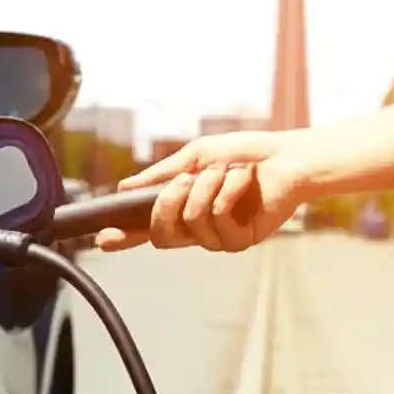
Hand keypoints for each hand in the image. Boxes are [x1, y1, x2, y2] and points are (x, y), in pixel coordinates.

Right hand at [94, 131, 307, 252]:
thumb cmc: (245, 154)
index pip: (147, 228)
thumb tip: (125, 187)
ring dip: (206, 189)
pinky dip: (228, 194)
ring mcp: (219, 237)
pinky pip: (219, 223)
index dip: (124, 236)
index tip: (104, 237)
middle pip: (161, 235)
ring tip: (226, 172)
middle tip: (185, 179)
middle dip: (167, 204)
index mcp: (183, 209)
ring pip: (191, 225)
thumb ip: (161, 175)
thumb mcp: (195, 157)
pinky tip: (243, 182)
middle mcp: (198, 228)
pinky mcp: (243, 239)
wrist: (289, 156)